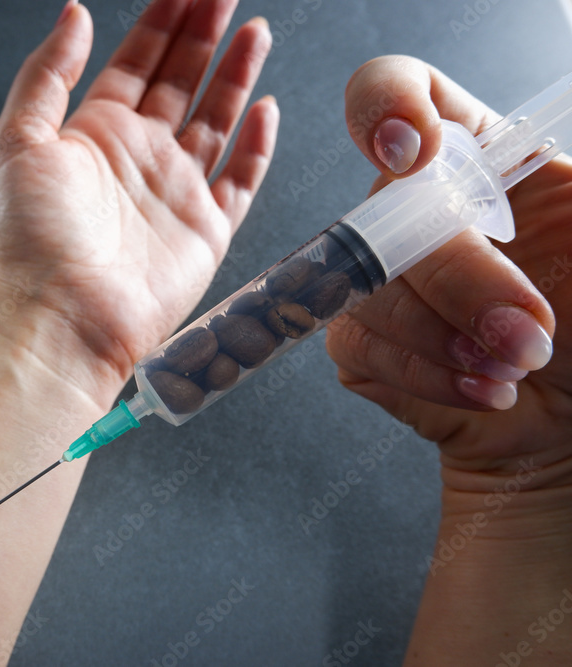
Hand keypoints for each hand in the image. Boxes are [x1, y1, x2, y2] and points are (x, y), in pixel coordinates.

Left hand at [0, 0, 276, 392]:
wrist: (62, 317)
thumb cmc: (31, 239)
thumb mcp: (18, 141)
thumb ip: (47, 73)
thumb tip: (74, 12)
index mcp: (93, 133)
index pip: (136, 61)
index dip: (162, 19)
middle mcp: (137, 157)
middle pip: (180, 80)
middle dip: (204, 33)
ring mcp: (175, 192)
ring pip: (215, 119)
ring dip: (236, 75)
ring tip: (255, 29)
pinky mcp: (205, 230)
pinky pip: (240, 179)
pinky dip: (257, 145)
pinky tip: (266, 107)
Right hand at [329, 56, 571, 494]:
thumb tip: (555, 172)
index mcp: (478, 161)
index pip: (400, 92)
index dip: (387, 106)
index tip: (418, 154)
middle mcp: (417, 209)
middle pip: (387, 211)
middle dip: (459, 281)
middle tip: (530, 338)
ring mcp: (380, 274)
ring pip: (371, 288)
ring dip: (448, 340)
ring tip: (514, 370)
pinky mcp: (361, 336)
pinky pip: (362, 345)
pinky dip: (426, 376)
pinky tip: (480, 391)